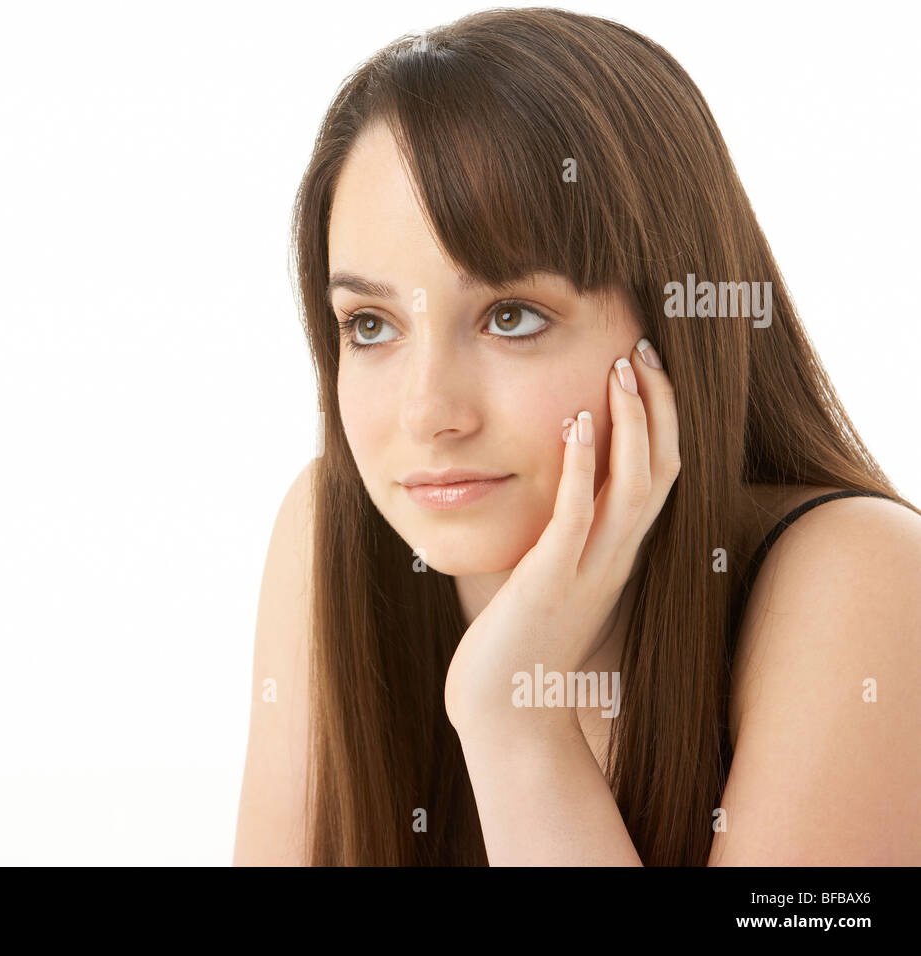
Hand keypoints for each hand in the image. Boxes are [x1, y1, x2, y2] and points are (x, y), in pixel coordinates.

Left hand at [444, 341, 680, 737]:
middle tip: (643, 347)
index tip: (646, 365)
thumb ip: (559, 533)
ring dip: (631, 426)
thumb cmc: (518, 640)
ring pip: (635, 489)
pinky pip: (576, 518)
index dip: (661, 418)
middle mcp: (615, 559)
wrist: (504, 710)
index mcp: (616, 553)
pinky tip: (573, 425)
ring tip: (621, 370)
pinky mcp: (549, 584)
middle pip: (663, 470)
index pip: (660, 474)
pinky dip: (580, 469)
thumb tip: (547, 486)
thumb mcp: (549, 574)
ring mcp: (587, 572)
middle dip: (658, 406)